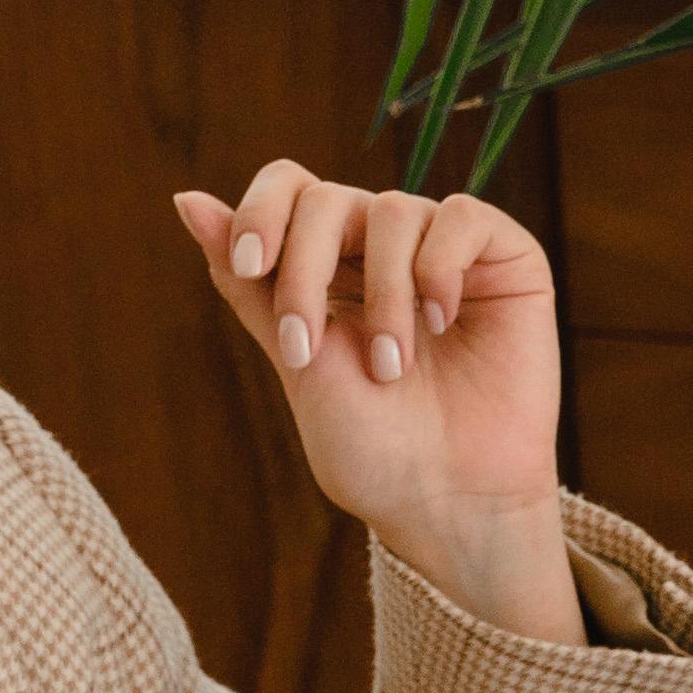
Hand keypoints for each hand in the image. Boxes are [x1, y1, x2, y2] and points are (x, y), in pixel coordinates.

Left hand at [169, 164, 577, 649]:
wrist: (452, 504)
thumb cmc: (374, 450)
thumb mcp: (298, 362)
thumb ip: (248, 283)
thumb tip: (187, 198)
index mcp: (328, 268)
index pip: (289, 189)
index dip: (260, 210)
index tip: (248, 266)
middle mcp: (383, 248)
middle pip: (325, 198)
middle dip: (303, 268)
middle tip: (306, 348)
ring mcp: (445, 249)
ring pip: (391, 209)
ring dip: (381, 295)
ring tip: (392, 368)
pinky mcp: (505, 258)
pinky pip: (459, 215)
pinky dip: (438, 266)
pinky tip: (441, 320)